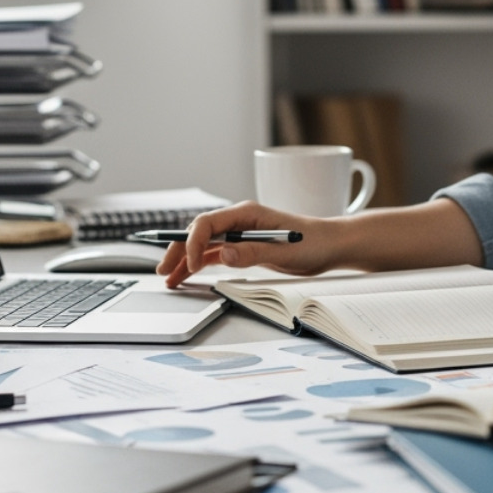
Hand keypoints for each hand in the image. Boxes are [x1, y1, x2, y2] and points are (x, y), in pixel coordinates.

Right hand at [155, 201, 348, 287]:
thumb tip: (223, 254)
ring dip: (185, 259)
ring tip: (168, 278)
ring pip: (203, 244)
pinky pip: (214, 253)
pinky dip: (198, 264)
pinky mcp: (243, 246)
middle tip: (163, 270)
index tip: (189, 264)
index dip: (193, 242)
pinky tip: (187, 276)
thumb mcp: (284, 252)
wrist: (329, 246)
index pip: (208, 223)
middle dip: (178, 249)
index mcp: (247, 213)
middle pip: (199, 232)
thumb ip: (253, 252)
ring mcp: (239, 233)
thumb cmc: (312, 244)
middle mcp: (239, 220)